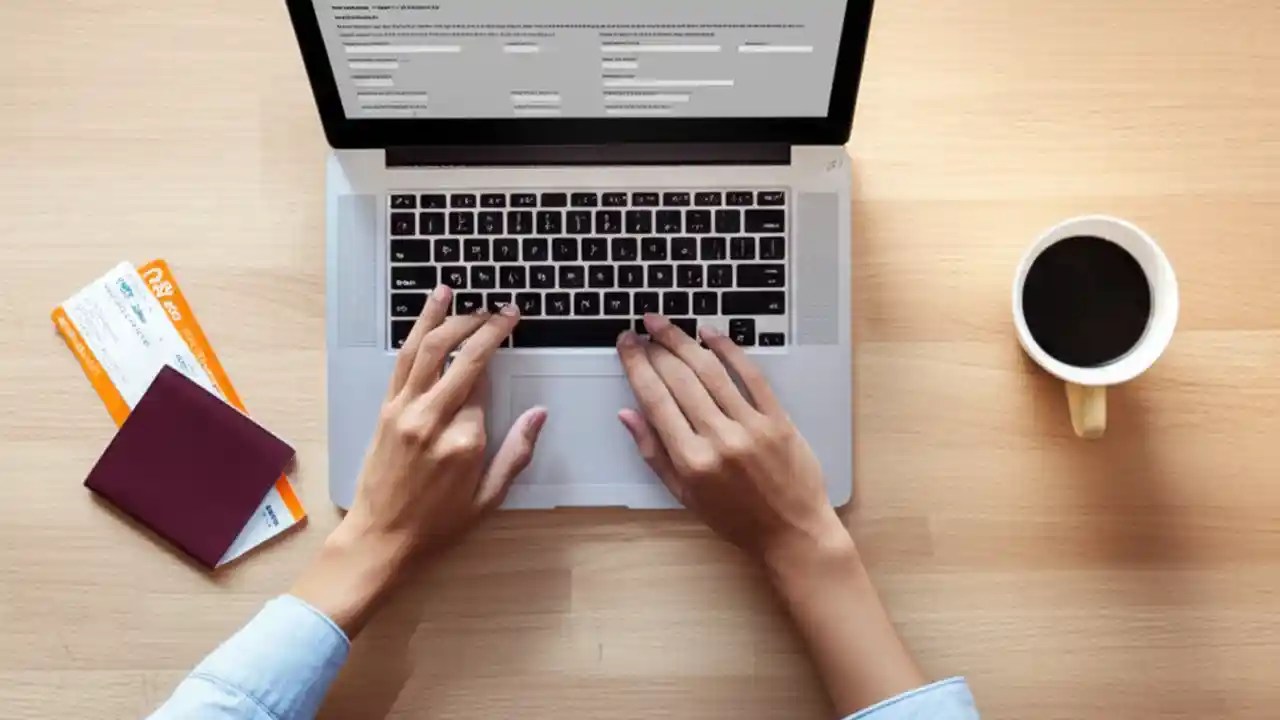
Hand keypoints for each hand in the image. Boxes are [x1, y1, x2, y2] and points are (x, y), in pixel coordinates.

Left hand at [342, 287, 545, 558]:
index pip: (485, 381)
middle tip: (502, 308)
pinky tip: (427, 314)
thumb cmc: (437, 524)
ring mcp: (404, 411)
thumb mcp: (489, 497)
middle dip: (484, 325)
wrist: (381, 538)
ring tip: (458, 293)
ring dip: (444, 318)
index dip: (499, 347)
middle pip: (461, 356)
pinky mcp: (385, 410)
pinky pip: (402, 362)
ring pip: (426, 349)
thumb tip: (539, 415)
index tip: (514, 323)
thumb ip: (517, 453)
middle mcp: (432, 418)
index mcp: (464, 441)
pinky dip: (415, 333)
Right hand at [615, 315, 850, 568]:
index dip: (636, 366)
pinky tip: (711, 334)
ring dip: (684, 341)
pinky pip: (750, 375)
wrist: (791, 533)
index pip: (655, 399)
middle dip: (656, 347)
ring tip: (666, 324)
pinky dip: (729, 350)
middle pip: (679, 379)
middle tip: (643, 328)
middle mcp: (719, 440)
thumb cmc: (736, 519)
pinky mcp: (778, 419)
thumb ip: (653, 452)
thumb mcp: (684, 495)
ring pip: (711, 371)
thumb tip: (628, 414)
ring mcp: (751, 427)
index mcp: (691, 461)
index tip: (626, 345)